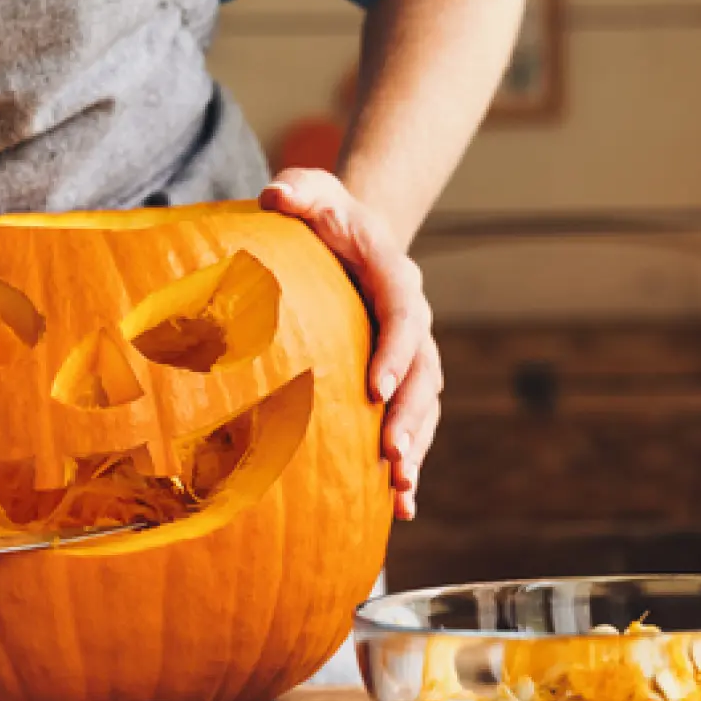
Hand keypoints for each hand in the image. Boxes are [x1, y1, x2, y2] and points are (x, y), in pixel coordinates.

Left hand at [260, 168, 440, 519]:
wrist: (348, 234)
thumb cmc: (321, 215)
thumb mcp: (310, 191)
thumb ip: (298, 190)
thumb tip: (276, 196)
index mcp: (395, 275)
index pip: (403, 313)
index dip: (395, 351)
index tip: (377, 389)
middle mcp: (413, 318)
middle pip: (423, 373)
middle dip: (410, 418)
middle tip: (391, 457)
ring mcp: (411, 353)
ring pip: (424, 408)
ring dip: (415, 450)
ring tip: (400, 493)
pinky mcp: (399, 380)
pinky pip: (412, 425)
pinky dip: (409, 464)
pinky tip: (399, 509)